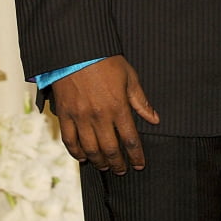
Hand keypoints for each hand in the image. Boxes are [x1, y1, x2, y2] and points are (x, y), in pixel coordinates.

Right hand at [52, 55, 158, 173]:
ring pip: (90, 149)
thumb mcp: (130, 77)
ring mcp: (80, 117)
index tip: (140, 165)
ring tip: (105, 166)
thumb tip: (154, 119)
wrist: (78, 50)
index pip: (130, 139)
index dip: (136, 155)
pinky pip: (70, 141)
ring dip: (99, 162)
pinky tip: (83, 158)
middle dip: (117, 164)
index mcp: (118, 106)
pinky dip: (76, 153)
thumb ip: (141, 101)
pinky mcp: (65, 115)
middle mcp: (99, 116)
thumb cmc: (106, 61)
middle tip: (121, 171)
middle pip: (110, 149)